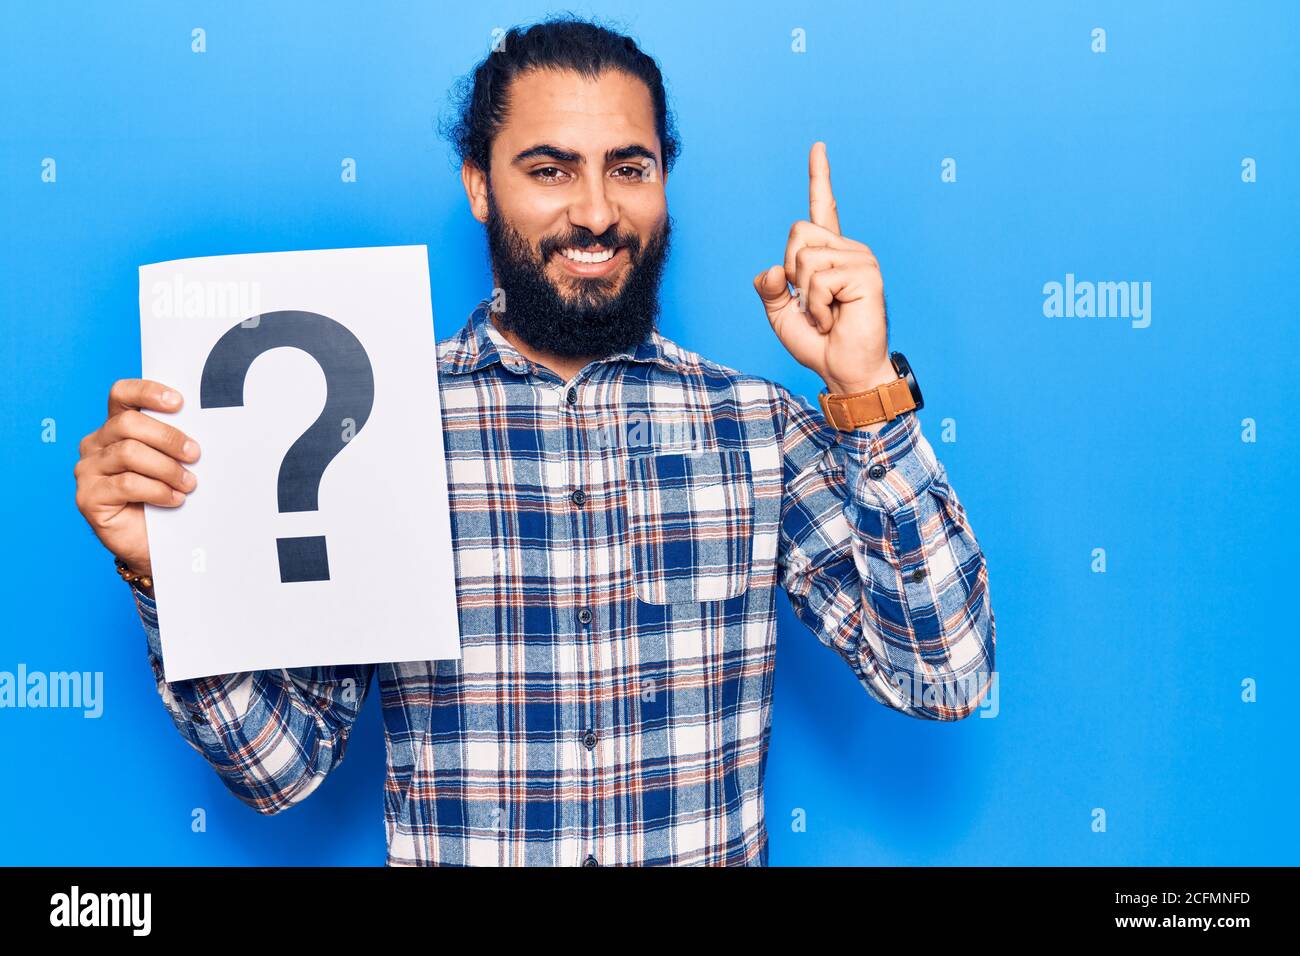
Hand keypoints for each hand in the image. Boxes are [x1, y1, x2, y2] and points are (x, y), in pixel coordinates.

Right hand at [74, 379, 200, 581]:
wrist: (155, 542)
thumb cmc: (167, 496)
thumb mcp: (174, 462)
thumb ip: (177, 441)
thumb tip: (210, 422)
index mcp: (116, 427)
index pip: (122, 394)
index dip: (148, 392)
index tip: (179, 402)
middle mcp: (96, 444)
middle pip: (129, 424)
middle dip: (168, 437)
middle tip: (195, 454)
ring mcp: (88, 470)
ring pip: (129, 453)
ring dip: (167, 468)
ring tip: (189, 483)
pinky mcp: (88, 497)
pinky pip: (126, 484)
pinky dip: (157, 490)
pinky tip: (174, 499)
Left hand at [753, 141, 894, 394]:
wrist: (843, 371)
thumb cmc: (817, 343)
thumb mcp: (780, 314)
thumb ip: (769, 288)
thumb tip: (772, 269)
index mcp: (827, 254)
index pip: (822, 208)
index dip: (819, 178)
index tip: (818, 147)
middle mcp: (847, 249)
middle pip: (796, 234)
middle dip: (791, 274)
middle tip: (813, 305)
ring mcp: (859, 259)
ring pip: (805, 258)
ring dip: (806, 297)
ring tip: (826, 315)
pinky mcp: (867, 274)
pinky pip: (819, 279)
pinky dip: (818, 307)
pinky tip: (835, 319)